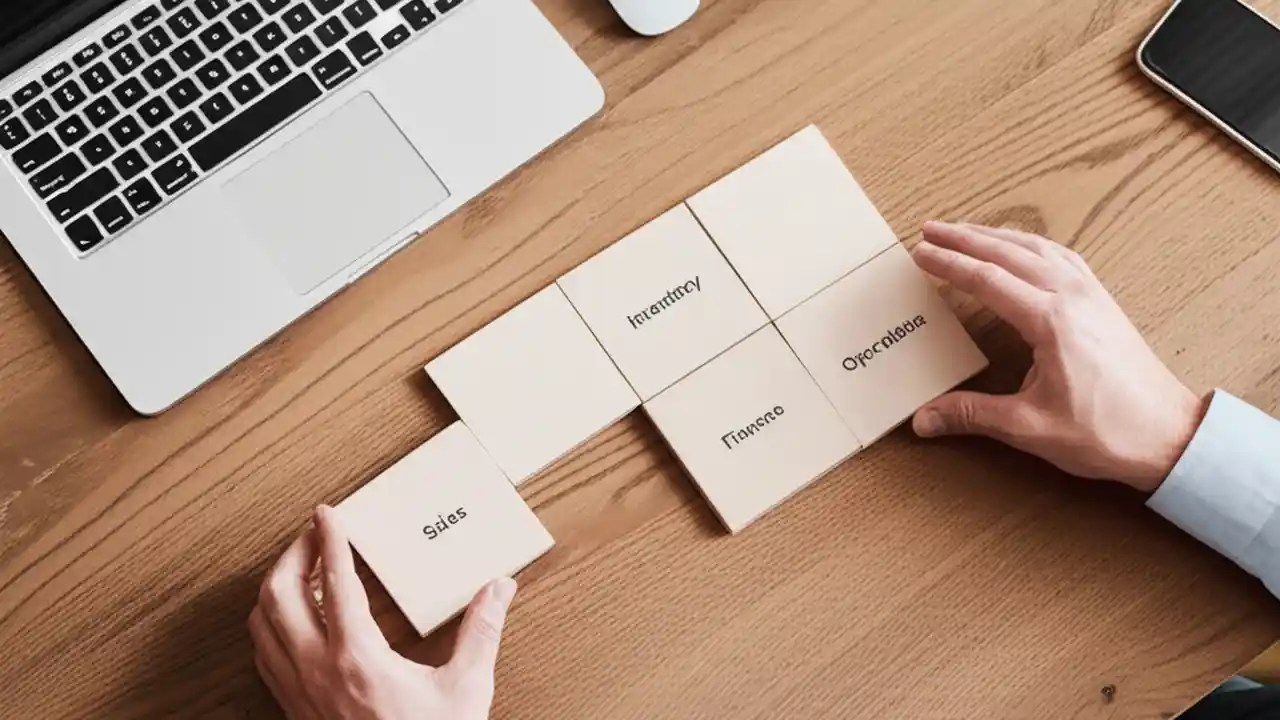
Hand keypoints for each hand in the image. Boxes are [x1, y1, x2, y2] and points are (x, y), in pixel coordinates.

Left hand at [249, 506, 516, 719]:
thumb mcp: (466, 688)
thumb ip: (482, 631)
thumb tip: (500, 588)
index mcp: (357, 658)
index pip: (336, 583)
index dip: (330, 541)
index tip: (327, 513)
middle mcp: (317, 670)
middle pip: (280, 594)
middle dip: (293, 554)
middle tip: (313, 534)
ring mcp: (297, 692)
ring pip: (262, 624)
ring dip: (276, 587)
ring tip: (301, 569)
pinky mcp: (291, 709)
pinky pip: (263, 655)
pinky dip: (269, 624)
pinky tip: (291, 620)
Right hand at [909, 222, 1206, 492]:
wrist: (1169, 434)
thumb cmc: (1107, 431)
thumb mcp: (1029, 427)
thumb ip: (972, 415)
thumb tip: (923, 418)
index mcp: (1050, 320)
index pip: (986, 279)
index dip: (949, 264)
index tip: (919, 254)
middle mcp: (1071, 296)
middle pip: (1008, 253)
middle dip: (964, 237)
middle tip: (930, 229)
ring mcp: (1091, 294)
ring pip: (1036, 248)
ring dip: (996, 235)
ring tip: (964, 230)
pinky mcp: (1102, 301)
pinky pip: (1061, 256)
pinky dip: (1030, 244)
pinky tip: (1020, 247)